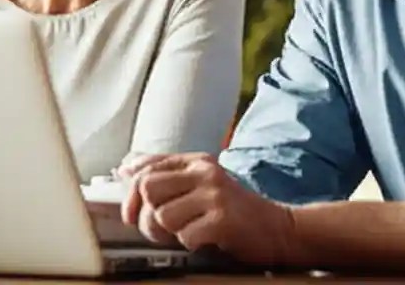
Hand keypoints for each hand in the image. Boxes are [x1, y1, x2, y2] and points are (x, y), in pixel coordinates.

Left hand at [118, 153, 297, 265]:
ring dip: (170, 233)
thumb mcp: (200, 184)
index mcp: (196, 161)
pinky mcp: (223, 219)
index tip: (132, 213)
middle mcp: (205, 172)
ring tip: (189, 232)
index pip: (145, 168)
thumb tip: (126, 167)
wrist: (278, 230)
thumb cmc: (234, 211)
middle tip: (163, 229)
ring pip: (162, 216)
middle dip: (147, 217)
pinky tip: (206, 239)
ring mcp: (215, 194)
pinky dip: (191, 244)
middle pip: (148, 189)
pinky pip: (184, 236)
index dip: (131, 195)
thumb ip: (166, 174)